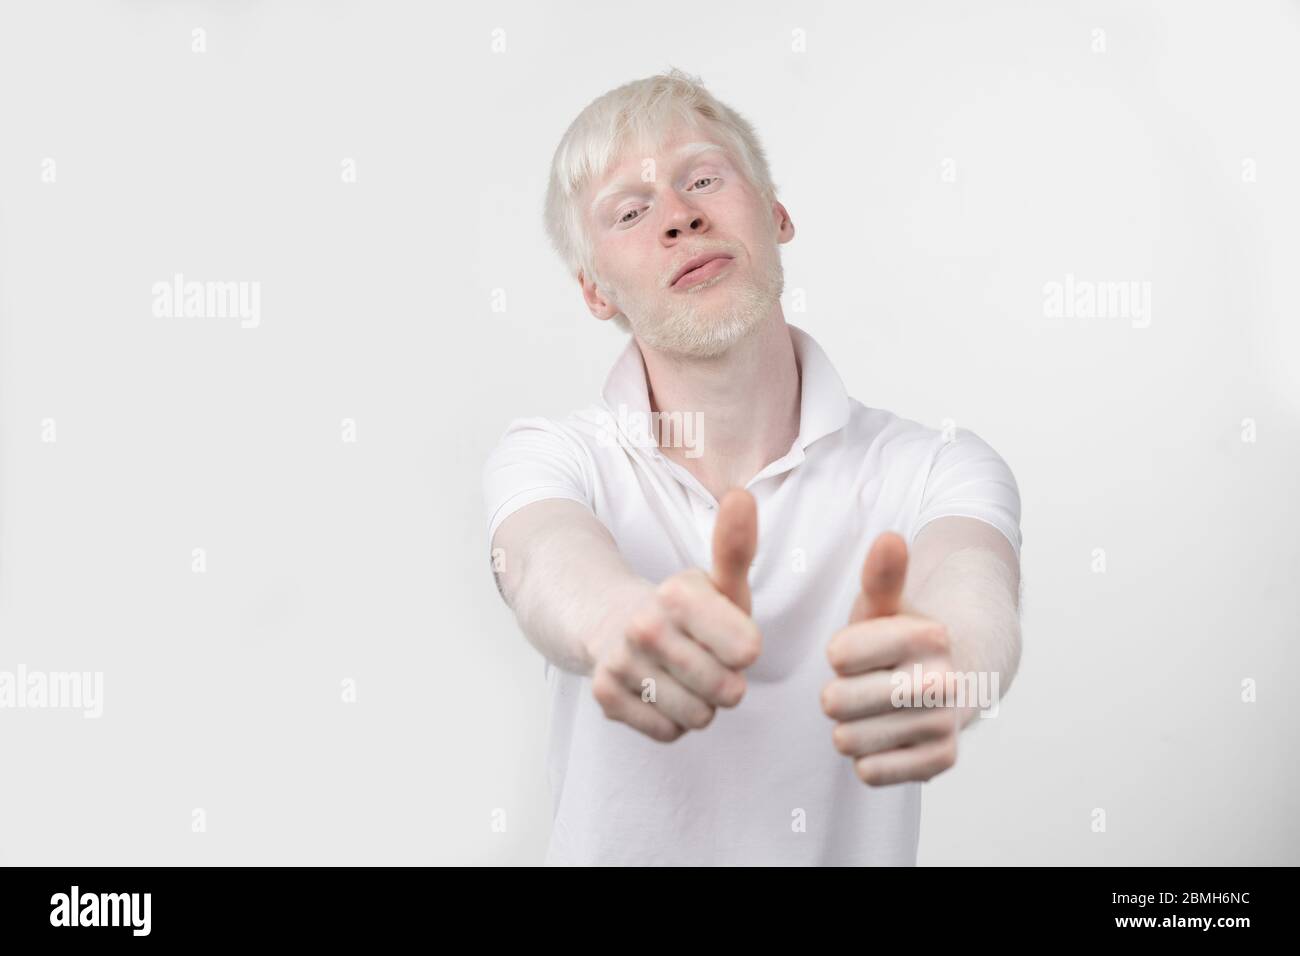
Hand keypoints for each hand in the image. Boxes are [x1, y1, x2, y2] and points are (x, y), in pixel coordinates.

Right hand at [588, 489, 761, 742]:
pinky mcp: (604, 696)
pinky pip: (668, 733)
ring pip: (699, 718)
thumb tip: (742, 494)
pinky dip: (671, 722)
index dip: (744, 649)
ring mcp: (621, 662)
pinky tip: (659, 693)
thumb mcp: (715, 582)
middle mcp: (644, 626)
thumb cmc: (682, 610)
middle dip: (725, 682)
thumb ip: (736, 548)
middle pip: (728, 691)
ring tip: (682, 678)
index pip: (748, 652)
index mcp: (678, 594)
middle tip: (704, 661)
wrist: (609, 621)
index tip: (726, 635)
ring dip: (699, 706)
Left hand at [820, 532, 960, 784]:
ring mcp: (943, 725)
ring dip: (849, 728)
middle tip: (861, 685)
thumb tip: (889, 539)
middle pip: (835, 702)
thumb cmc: (899, 637)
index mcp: (928, 636)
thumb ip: (881, 575)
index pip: (837, 655)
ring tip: (872, 710)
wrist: (955, 678)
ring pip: (847, 741)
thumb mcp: (885, 603)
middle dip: (837, 694)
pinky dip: (869, 758)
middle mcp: (942, 682)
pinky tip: (886, 736)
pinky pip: (869, 772)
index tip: (860, 650)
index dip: (840, 654)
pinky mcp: (940, 761)